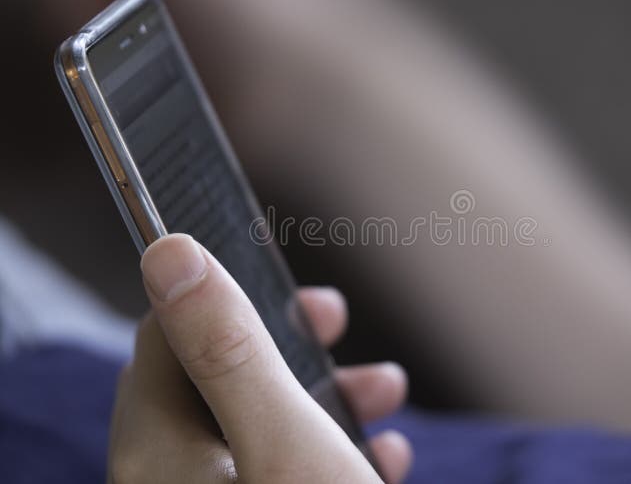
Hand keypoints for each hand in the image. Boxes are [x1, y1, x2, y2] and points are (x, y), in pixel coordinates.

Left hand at [108, 234, 410, 482]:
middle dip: (287, 341)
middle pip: (215, 376)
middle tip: (334, 318)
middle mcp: (172, 478)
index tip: (280, 277)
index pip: (164, 333)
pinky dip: (328, 444)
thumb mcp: (283, 440)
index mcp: (160, 453)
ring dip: (323, 391)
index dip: (220, 290)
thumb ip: (227, 350)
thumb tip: (170, 252)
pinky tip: (383, 450)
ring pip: (256, 422)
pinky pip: (280, 465)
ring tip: (386, 388)